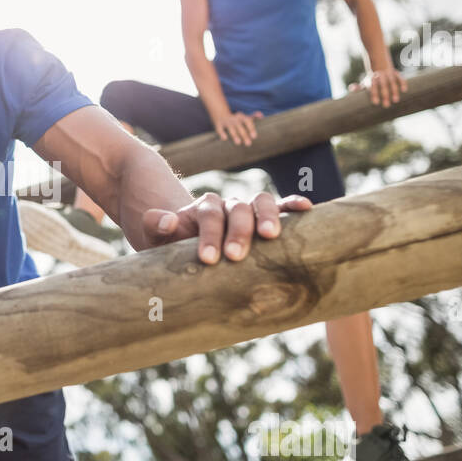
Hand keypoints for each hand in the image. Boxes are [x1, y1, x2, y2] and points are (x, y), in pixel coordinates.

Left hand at [142, 191, 313, 263]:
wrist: (187, 243)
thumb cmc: (173, 244)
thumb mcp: (156, 236)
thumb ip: (155, 225)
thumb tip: (168, 219)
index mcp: (202, 209)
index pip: (209, 214)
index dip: (210, 234)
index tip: (208, 258)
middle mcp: (227, 205)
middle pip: (236, 208)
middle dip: (238, 231)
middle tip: (235, 255)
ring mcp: (247, 211)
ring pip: (260, 202)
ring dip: (267, 216)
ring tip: (270, 235)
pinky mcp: (264, 219)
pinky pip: (280, 206)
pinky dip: (292, 204)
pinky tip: (306, 209)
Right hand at [211, 109, 263, 145]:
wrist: (221, 115)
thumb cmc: (237, 120)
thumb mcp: (245, 117)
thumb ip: (254, 117)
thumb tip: (261, 116)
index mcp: (241, 117)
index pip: (247, 121)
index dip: (251, 128)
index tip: (254, 137)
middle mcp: (234, 119)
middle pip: (240, 126)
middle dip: (244, 135)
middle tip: (248, 144)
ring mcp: (226, 122)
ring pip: (231, 128)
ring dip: (235, 135)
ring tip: (238, 143)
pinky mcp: (218, 125)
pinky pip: (220, 129)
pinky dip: (222, 133)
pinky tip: (224, 139)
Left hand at [349, 67, 407, 105]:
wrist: (379, 65)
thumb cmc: (371, 80)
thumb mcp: (364, 83)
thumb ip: (358, 88)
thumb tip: (352, 88)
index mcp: (372, 79)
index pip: (372, 86)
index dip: (374, 94)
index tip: (375, 103)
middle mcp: (381, 75)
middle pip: (383, 85)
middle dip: (385, 95)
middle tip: (386, 106)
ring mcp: (389, 74)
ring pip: (392, 82)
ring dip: (394, 91)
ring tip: (396, 101)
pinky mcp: (396, 73)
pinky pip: (400, 77)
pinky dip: (402, 83)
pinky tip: (404, 90)